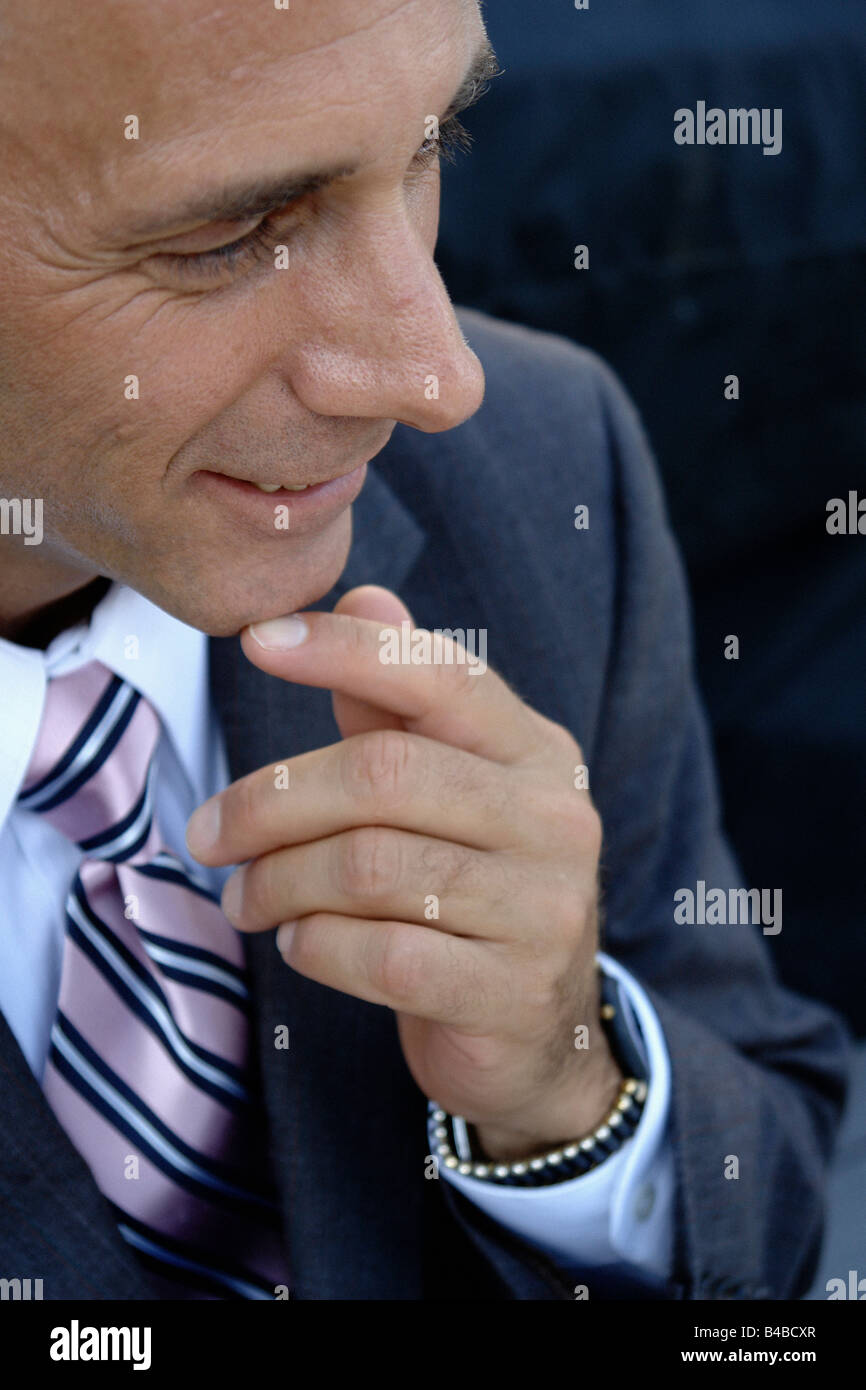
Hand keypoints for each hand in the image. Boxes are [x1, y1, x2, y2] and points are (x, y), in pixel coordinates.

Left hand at [186, 586, 621, 1159]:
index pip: (440, 675)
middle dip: (270, 801)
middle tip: (207, 833)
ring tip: (245, 898)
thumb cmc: (474, 888)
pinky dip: (317, 947)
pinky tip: (302, 942)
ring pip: (369, 868)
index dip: (344, 651)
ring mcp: (544, 909)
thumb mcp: (450, 790)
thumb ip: (402, 704)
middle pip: (383, 774)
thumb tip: (365, 596)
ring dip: (278, 883)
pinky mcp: (512, 993)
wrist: (539, 1033)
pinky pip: (382, 956)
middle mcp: (555, 819)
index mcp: (536, 752)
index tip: (256, 642)